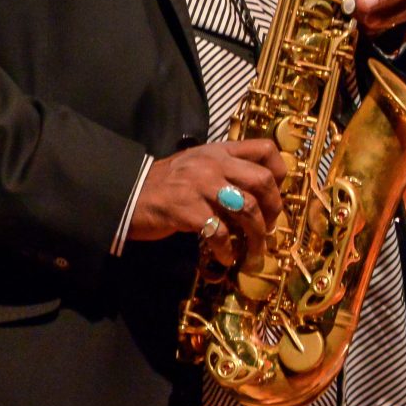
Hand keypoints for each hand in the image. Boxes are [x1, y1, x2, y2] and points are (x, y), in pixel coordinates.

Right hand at [129, 139, 288, 243]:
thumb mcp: (198, 165)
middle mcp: (214, 164)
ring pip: (247, 209)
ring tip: (254, 250)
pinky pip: (220, 232)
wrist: (125, 194)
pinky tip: (227, 257)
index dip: (280, 171)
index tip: (278, 192)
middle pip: (262, 181)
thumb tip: (260, 193)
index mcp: (220, 151)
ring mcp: (200, 186)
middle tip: (270, 227)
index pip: (264, 149)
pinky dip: (228, 249)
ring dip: (256, 235)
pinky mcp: (187, 210)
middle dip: (274, 208)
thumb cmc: (166, 184)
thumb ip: (226, 171)